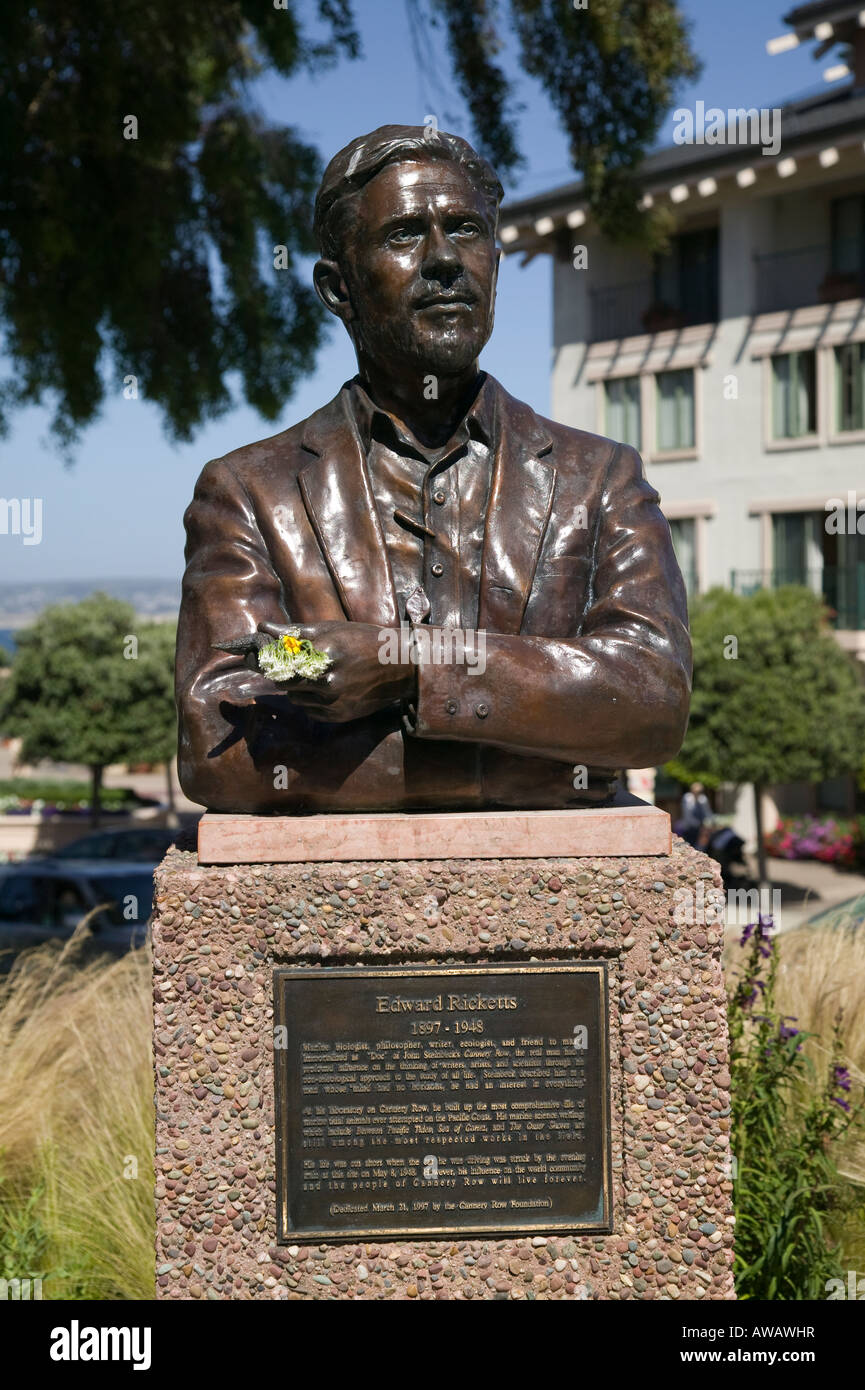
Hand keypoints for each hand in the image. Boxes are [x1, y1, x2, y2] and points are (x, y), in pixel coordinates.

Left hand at [258, 621, 415, 722]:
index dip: (264, 659)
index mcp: (320, 653)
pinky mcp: (337, 716)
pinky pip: (309, 711)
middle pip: (282, 681)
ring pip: (294, 697)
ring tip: (313, 676)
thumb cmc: (363, 641)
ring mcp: (331, 700)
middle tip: (286, 666)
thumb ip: (294, 632)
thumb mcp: (331, 629)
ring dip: (296, 687)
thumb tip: (264, 627)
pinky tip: (325, 689)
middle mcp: (324, 679)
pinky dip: (310, 701)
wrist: (399, 667)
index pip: (277, 661)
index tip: (257, 656)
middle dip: (281, 673)